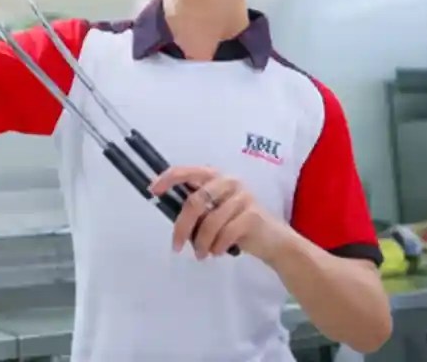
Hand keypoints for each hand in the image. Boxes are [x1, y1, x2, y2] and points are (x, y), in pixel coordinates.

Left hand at [149, 166, 289, 262]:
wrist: (273, 240)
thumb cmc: (238, 224)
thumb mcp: (215, 212)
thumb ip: (196, 208)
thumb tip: (168, 210)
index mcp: (216, 177)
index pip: (188, 172)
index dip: (168, 179)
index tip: (153, 190)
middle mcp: (229, 182)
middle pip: (195, 202)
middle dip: (182, 227)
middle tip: (177, 246)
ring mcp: (242, 197)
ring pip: (210, 222)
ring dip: (201, 243)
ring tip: (202, 254)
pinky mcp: (252, 215)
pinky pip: (225, 234)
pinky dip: (217, 247)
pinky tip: (217, 252)